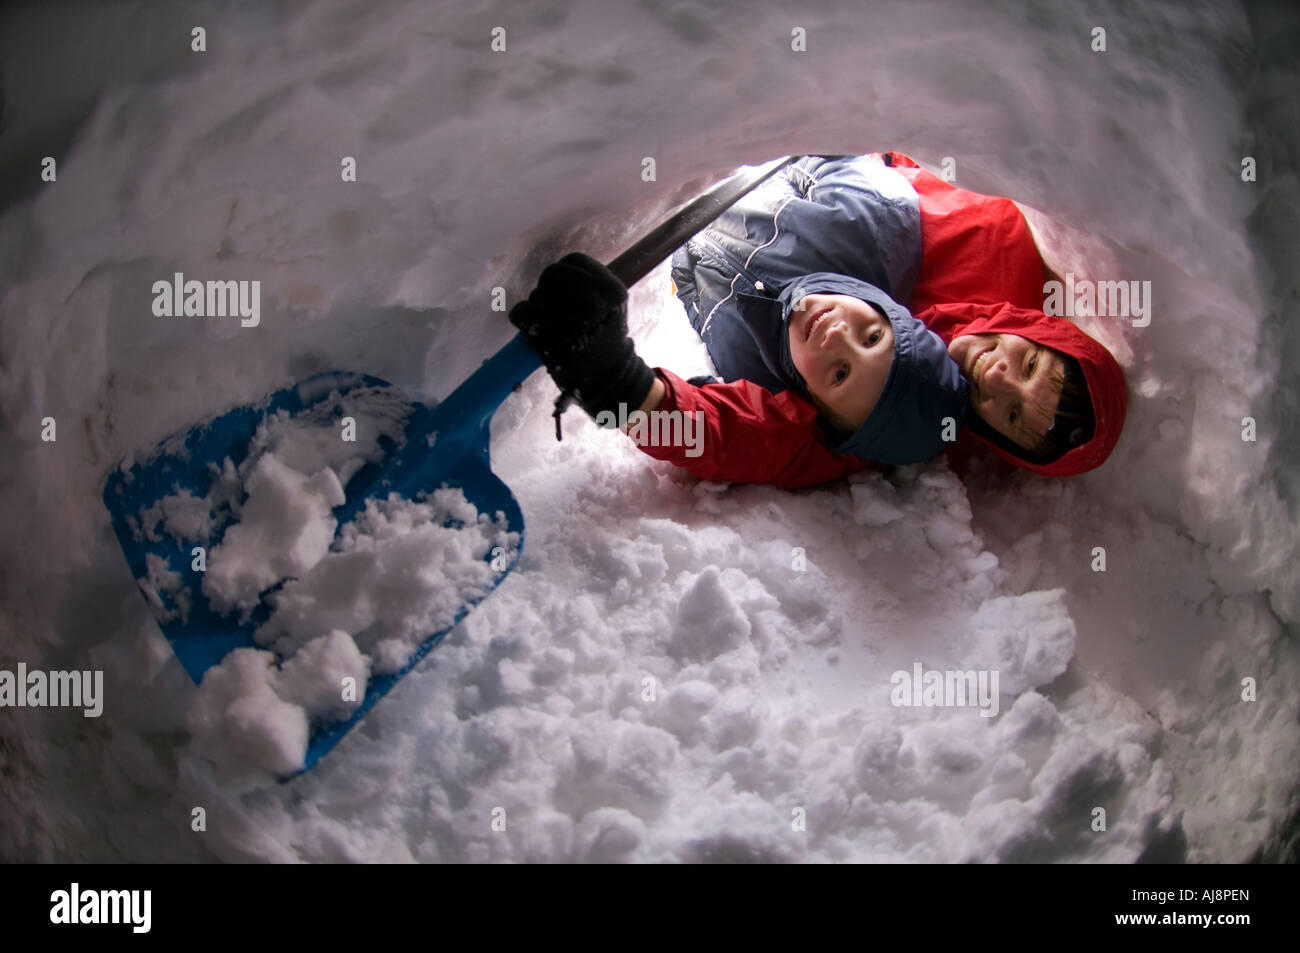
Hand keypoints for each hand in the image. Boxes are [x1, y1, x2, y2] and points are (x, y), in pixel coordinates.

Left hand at [510, 253, 654, 430]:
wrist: (608, 378)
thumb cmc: (607, 339)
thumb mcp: (613, 305)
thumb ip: (594, 284)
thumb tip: (561, 270)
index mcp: (610, 290)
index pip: (573, 261)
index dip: (563, 272)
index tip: (564, 289)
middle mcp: (592, 302)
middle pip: (552, 274)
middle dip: (547, 288)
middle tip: (552, 306)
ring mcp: (569, 321)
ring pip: (536, 294)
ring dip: (536, 304)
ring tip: (549, 321)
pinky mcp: (548, 339)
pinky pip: (521, 313)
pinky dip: (521, 317)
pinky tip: (533, 327)